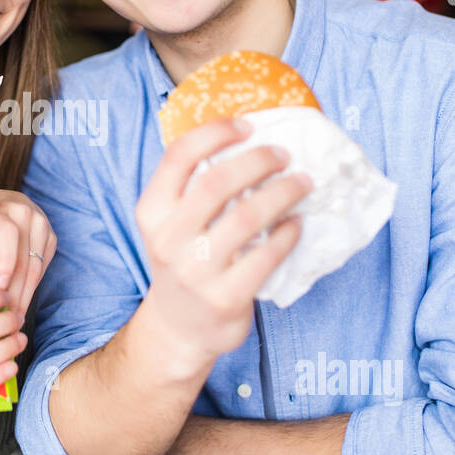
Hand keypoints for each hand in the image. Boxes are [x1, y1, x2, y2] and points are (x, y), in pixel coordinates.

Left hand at [0, 189, 56, 319]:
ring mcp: (40, 225)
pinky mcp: (50, 238)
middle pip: (22, 259)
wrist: (3, 202)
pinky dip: (30, 290)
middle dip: (12, 292)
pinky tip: (20, 306)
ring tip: (10, 318)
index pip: (7, 232)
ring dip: (22, 297)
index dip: (5, 262)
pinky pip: (41, 270)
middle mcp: (23, 212)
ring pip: (34, 269)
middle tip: (0, 317)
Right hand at [134, 118, 309, 372]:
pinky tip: (297, 223)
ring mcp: (196, 271)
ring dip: (283, 192)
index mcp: (152, 212)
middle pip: (217, 181)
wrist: (177, 329)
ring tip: (302, 183)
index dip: (216, 131)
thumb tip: (247, 141)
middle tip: (284, 155)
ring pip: (248, 216)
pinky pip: (267, 255)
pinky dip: (288, 233)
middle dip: (259, 160)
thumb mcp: (170, 224)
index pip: (179, 155)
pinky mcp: (226, 298)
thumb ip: (192, 189)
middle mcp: (169, 239)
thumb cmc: (183, 262)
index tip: (248, 125)